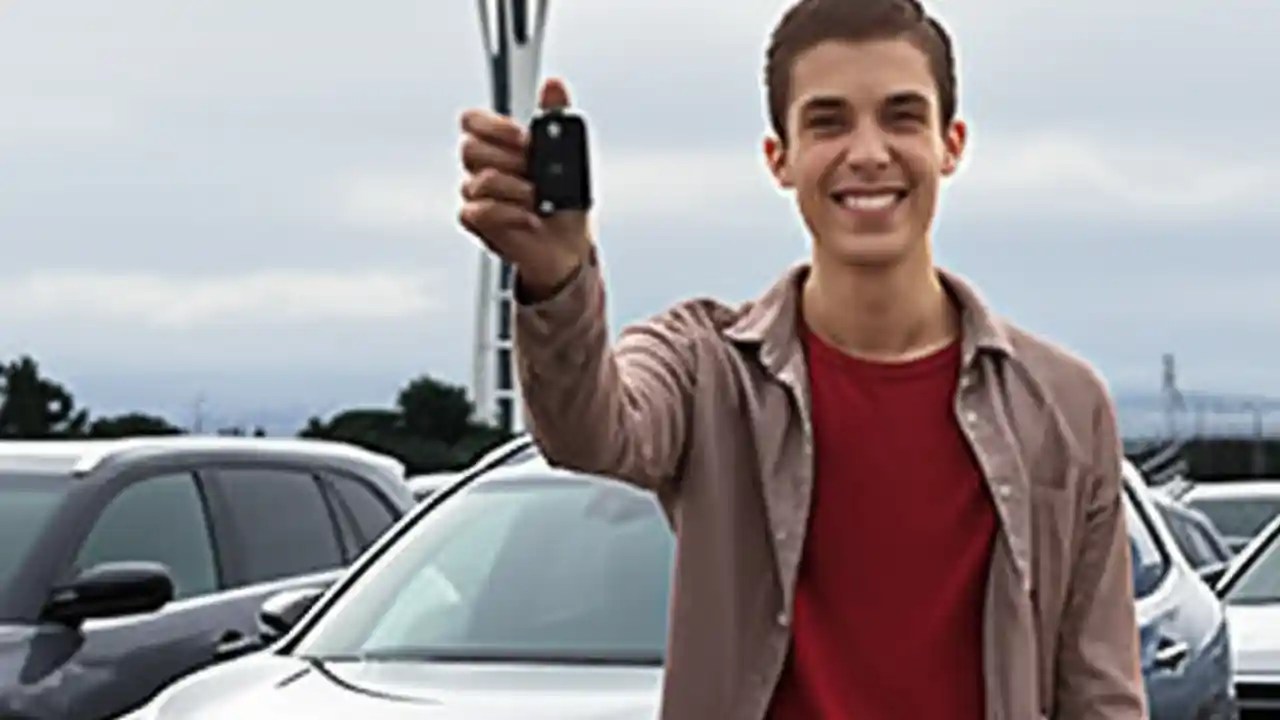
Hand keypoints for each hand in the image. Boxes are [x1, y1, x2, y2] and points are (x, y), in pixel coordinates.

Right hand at [458, 78, 592, 298]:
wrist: (569, 246)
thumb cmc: (564, 204)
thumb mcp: (568, 157)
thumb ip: (556, 118)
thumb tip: (553, 85)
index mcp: (500, 146)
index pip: (472, 121)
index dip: (494, 126)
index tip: (523, 138)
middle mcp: (483, 168)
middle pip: (470, 149)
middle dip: (510, 160)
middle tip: (535, 172)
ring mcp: (478, 196)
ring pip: (479, 181)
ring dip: (517, 189)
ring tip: (539, 200)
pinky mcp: (479, 223)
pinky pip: (479, 211)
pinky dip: (509, 213)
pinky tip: (529, 217)